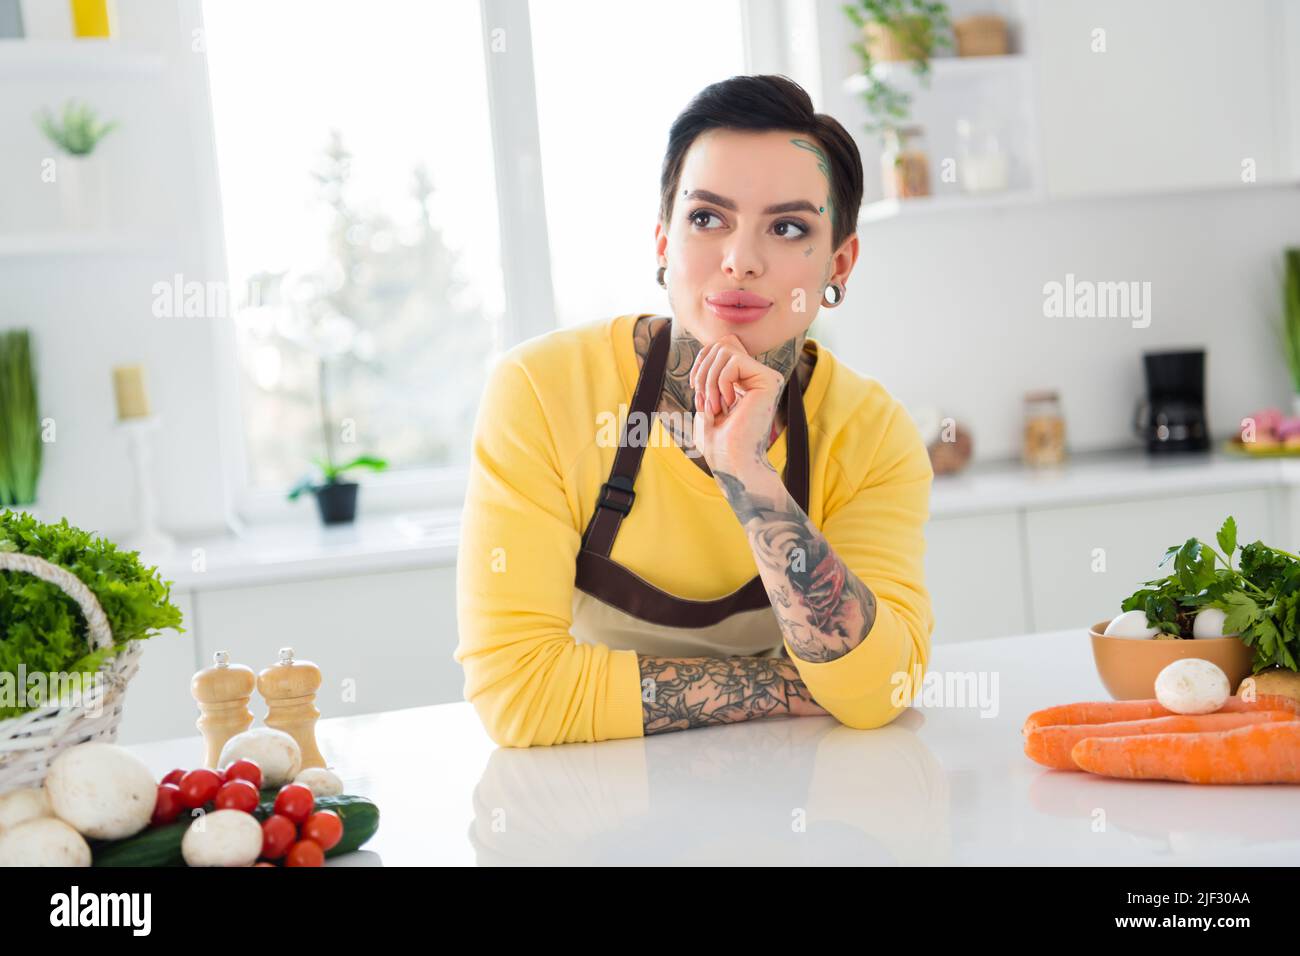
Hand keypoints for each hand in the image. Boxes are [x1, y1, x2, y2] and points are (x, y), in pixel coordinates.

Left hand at [689, 334, 784, 477]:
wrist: (731, 463)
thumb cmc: (717, 442)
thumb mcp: (707, 402)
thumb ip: (711, 374)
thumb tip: (714, 346)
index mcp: (745, 380)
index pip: (720, 347)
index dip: (701, 363)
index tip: (696, 390)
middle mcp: (759, 376)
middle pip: (721, 345)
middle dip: (703, 372)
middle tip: (704, 402)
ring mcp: (766, 377)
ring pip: (726, 351)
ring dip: (709, 381)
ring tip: (714, 407)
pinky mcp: (769, 380)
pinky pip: (733, 361)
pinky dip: (720, 383)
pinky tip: (727, 405)